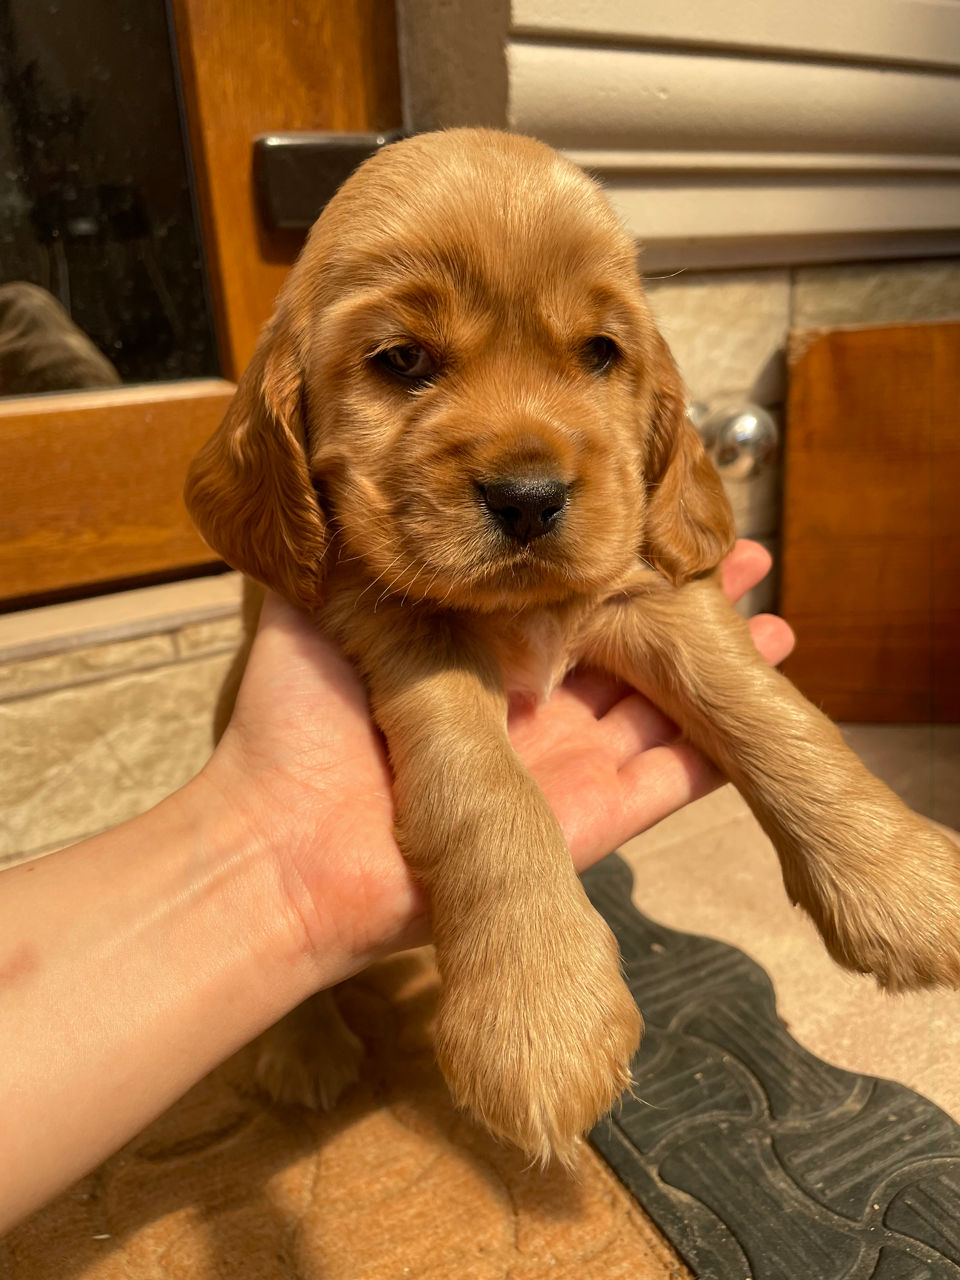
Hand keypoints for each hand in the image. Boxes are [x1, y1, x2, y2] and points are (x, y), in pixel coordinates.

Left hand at [203, 540, 793, 982]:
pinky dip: (720, 743)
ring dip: (713, 665)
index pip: (559, 600)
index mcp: (471, 658)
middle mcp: (525, 708)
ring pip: (659, 708)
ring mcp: (563, 767)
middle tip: (742, 554)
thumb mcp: (318, 608)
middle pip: (624, 651)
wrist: (285, 847)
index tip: (652, 513)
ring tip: (775, 616)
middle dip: (680, 604)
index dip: (608, 561)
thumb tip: (350, 473)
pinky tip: (762, 694)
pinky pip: (671, 780)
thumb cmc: (294, 722)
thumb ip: (353, 553)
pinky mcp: (591, 824)